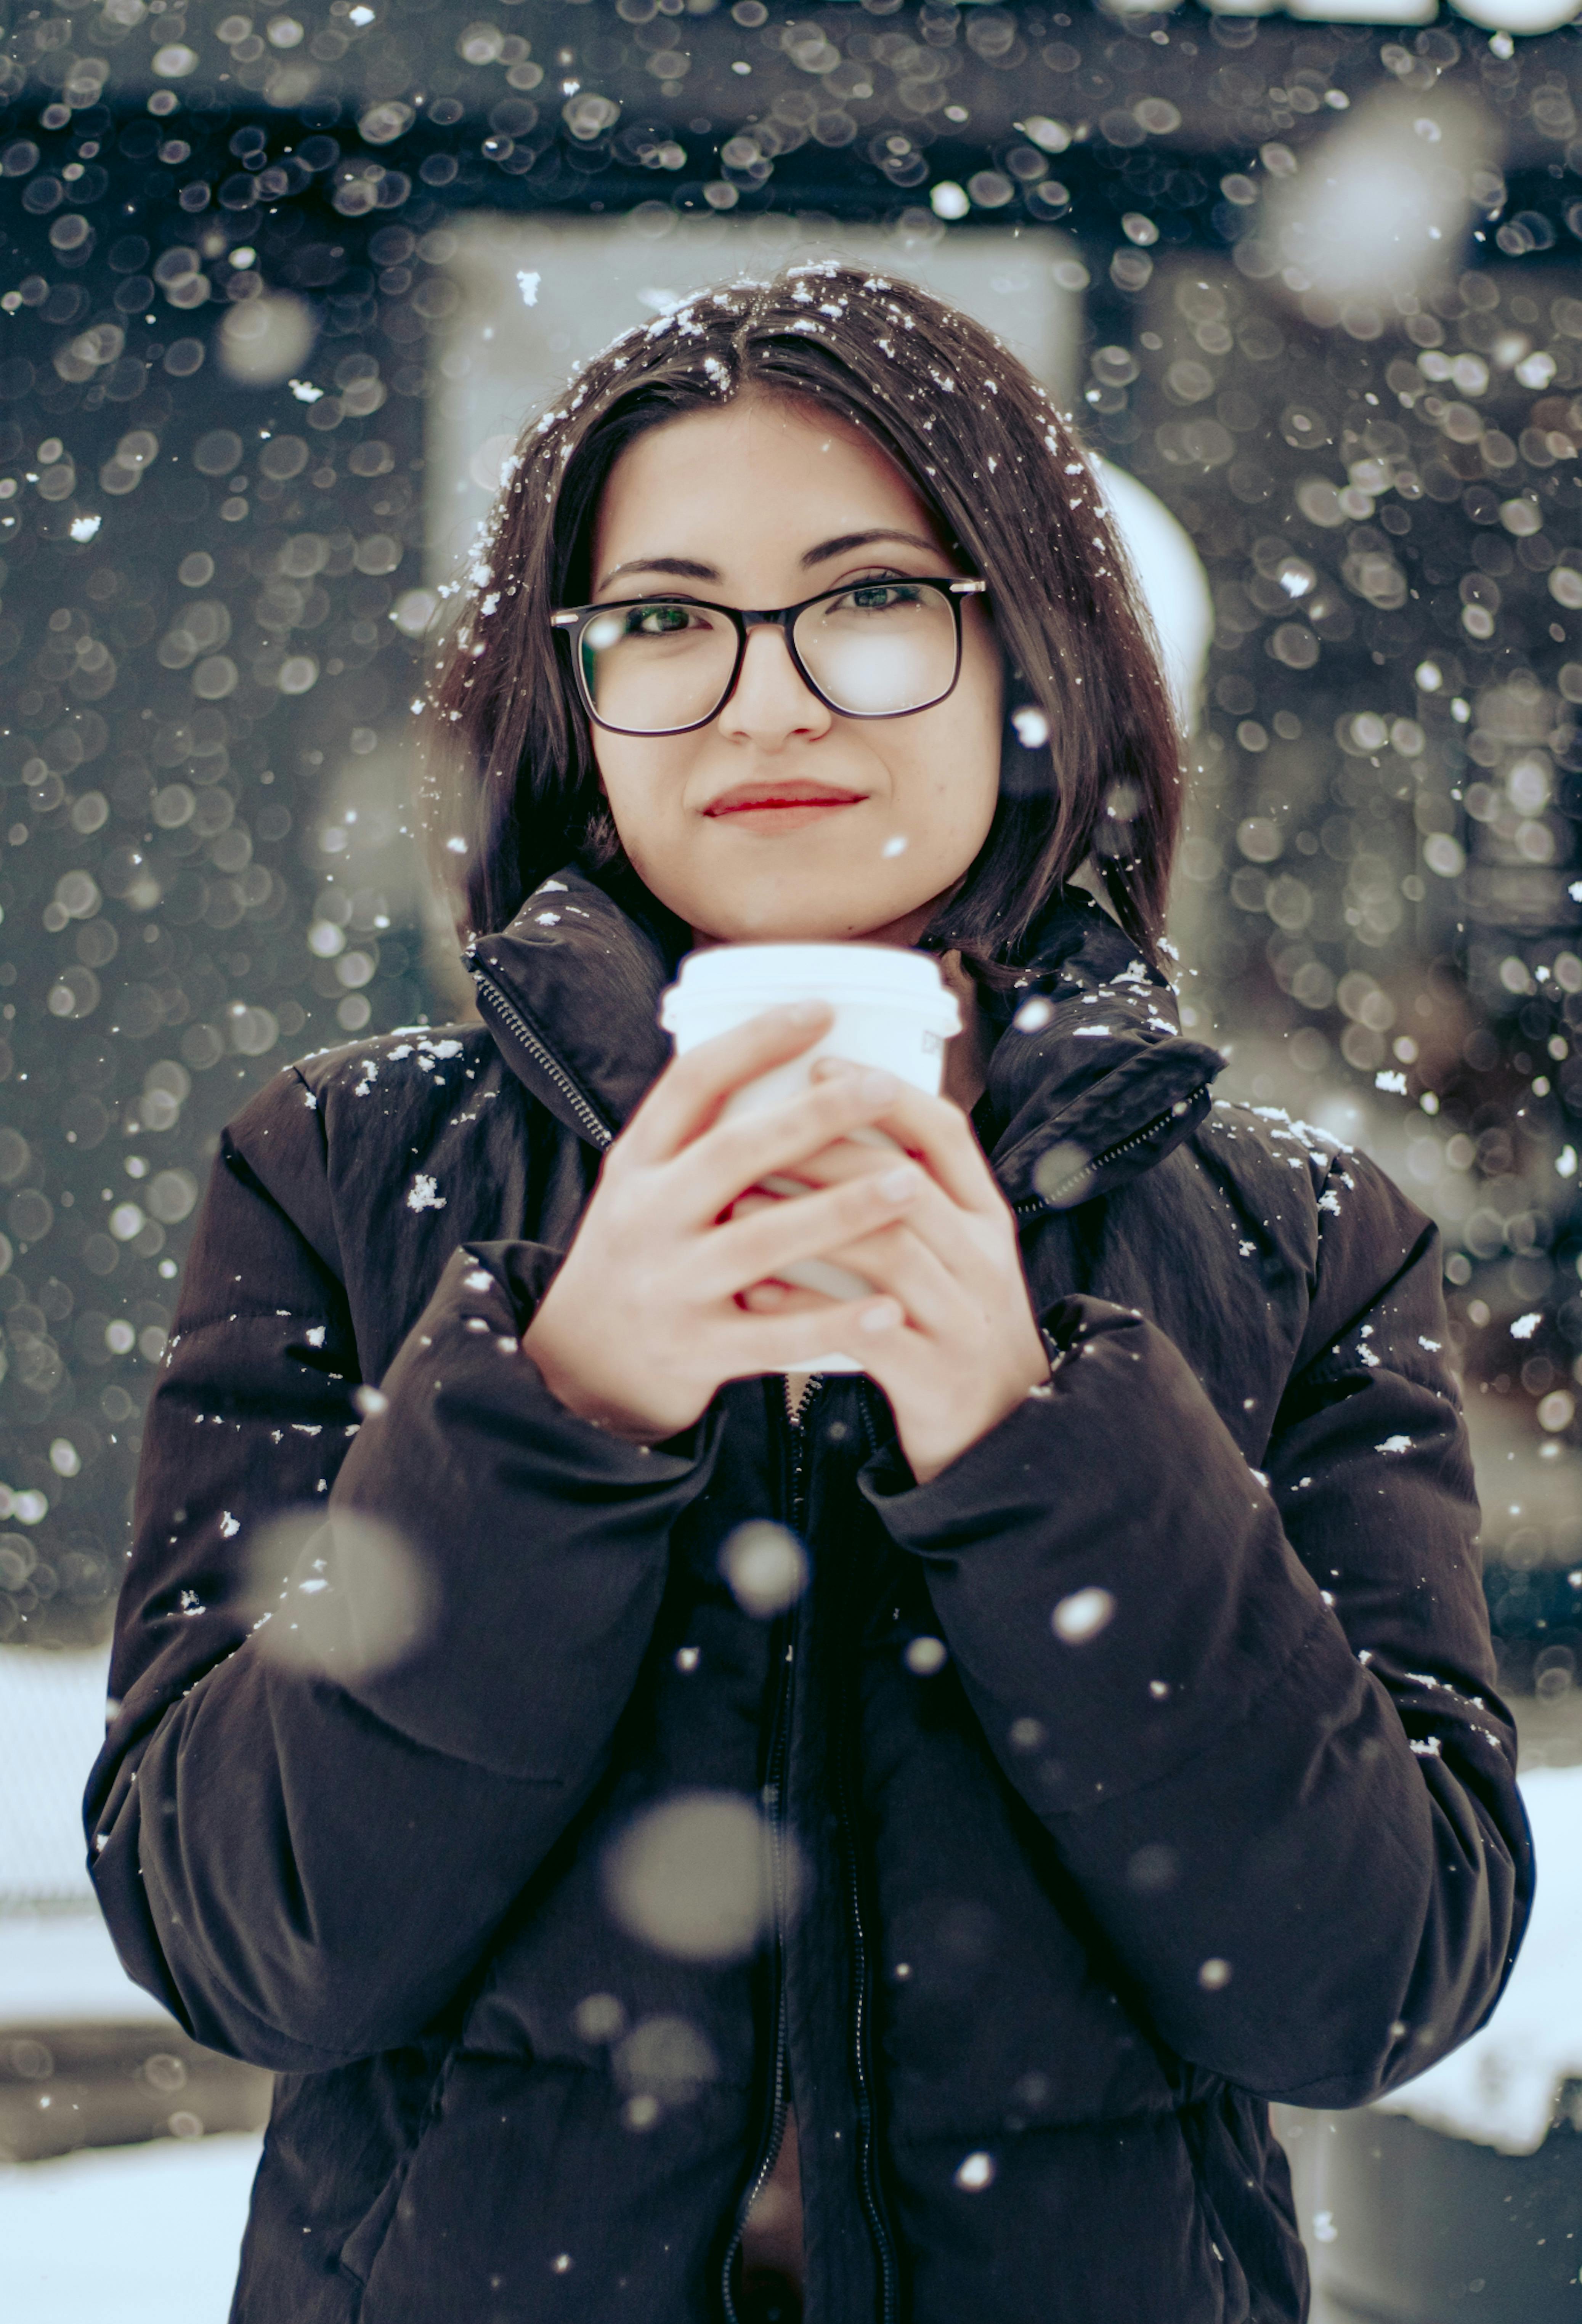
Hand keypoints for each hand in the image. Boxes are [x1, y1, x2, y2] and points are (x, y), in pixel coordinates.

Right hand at [520, 1006, 929, 1441]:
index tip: (819, 1010)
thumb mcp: (642, 1182)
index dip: (755, 1043)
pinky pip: (774, 1336)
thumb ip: (698, 1134)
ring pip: (761, 1240)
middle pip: (733, 1154)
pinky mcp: (696, 1350)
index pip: (690, 1085)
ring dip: (841, 1212)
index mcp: (636, 1162)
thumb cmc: (638, 1251)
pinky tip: (888, 1310)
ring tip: (912, 1185)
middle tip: (883, 1088)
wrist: (581, 1362)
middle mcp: (646, 1217)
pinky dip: (832, 1322)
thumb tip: (781, 1052)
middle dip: (813, 1118)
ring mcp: (670, 1286)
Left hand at [738, 1062, 1049, 1482]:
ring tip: (740, 1201)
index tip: (822, 1065)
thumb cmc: (950, 1330)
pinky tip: (756, 1292)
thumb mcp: (950, 1257)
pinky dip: (808, 1308)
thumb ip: (906, 1201)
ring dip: (807, 1221)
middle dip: (826, 1149)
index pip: (945, 1133)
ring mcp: (964, 1321)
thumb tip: (829, 1126)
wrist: (1003, 1440)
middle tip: (754, 1131)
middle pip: (905, 1184)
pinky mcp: (936, 1378)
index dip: (885, 1094)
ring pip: (888, 1251)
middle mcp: (983, 1262)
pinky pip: (867, 1332)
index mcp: (985, 1220)